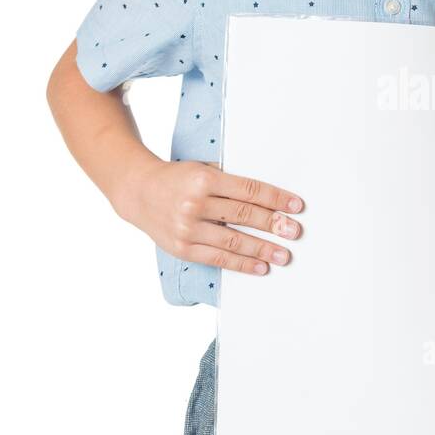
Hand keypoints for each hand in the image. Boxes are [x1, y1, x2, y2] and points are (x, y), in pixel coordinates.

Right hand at [117, 156, 303, 275]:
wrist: (138, 191)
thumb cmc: (177, 178)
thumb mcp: (202, 169)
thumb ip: (229, 181)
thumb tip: (268, 198)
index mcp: (204, 179)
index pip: (249, 190)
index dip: (275, 199)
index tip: (296, 206)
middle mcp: (195, 203)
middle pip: (244, 216)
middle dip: (274, 224)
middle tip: (294, 232)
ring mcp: (188, 228)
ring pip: (234, 241)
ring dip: (263, 249)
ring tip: (283, 255)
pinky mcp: (183, 248)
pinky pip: (218, 258)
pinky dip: (242, 264)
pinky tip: (260, 266)